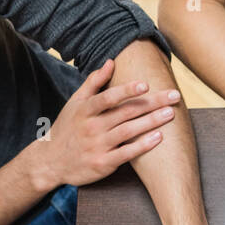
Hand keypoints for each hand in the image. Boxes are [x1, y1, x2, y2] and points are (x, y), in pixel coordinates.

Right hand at [32, 59, 180, 190]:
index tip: (146, 84)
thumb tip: (111, 61)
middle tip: (174, 96)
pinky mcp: (103, 163)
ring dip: (151, 122)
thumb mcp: (75, 103)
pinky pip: (126, 154)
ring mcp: (98, 146)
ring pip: (128, 131)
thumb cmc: (67, 129)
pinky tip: (158, 138)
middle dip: (152, 103)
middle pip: (126, 112)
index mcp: (85, 110)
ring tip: (170, 113)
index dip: (127, 90)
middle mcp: (92, 127)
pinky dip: (142, 146)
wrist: (51, 162)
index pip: (108, 98)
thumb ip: (93, 82)